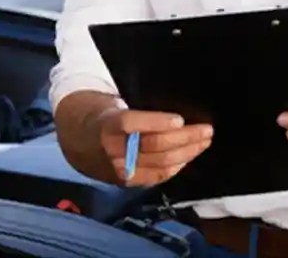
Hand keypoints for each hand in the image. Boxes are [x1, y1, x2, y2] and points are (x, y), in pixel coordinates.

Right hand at [95, 108, 212, 186]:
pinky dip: (176, 166)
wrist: (81, 143)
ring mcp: (121, 169)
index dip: (156, 122)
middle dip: (185, 138)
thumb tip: (176, 113)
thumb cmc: (108, 117)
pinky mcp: (128, 182)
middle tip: (206, 130)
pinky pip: (157, 176)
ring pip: (161, 163)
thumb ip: (140, 111)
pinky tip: (188, 156)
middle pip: (154, 145)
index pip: (131, 123)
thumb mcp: (116, 105)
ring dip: (187, 152)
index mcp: (108, 125)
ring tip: (203, 142)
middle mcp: (113, 150)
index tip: (180, 119)